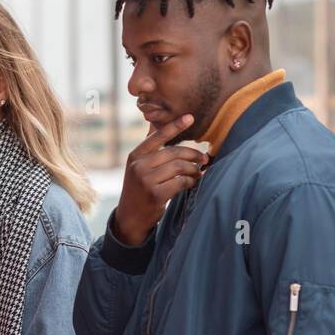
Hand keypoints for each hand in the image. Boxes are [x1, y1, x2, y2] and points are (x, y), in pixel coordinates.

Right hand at [112, 113, 208, 244]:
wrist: (130, 217)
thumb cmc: (138, 188)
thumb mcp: (136, 166)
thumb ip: (147, 147)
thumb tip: (153, 123)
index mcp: (135, 155)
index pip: (157, 136)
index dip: (175, 126)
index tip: (190, 117)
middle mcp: (138, 166)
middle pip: (174, 152)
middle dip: (193, 154)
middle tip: (204, 158)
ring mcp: (146, 180)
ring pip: (179, 167)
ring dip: (193, 169)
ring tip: (198, 172)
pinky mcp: (155, 194)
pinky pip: (180, 182)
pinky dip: (190, 182)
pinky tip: (192, 183)